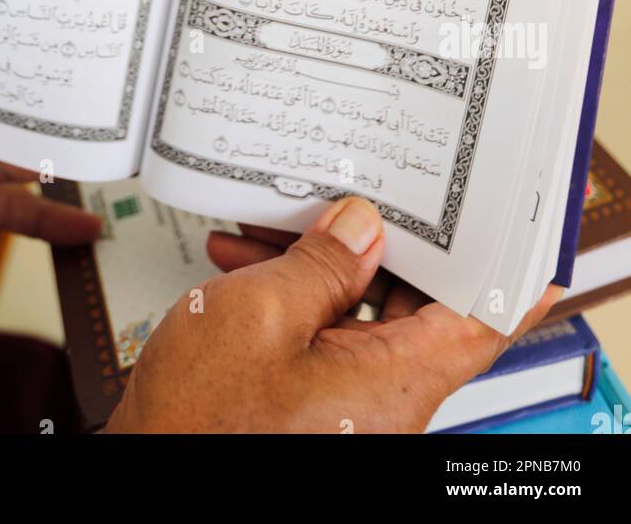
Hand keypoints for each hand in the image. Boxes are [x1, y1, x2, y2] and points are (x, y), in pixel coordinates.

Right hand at [105, 197, 562, 433]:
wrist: (145, 468)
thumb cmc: (199, 424)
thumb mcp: (258, 315)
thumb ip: (321, 263)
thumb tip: (361, 226)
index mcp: (394, 385)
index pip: (480, 321)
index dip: (499, 267)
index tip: (507, 223)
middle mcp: (383, 401)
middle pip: (415, 305)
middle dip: (384, 239)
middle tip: (365, 185)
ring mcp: (347, 406)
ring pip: (360, 314)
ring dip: (322, 262)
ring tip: (278, 218)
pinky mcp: (313, 404)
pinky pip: (324, 336)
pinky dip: (294, 295)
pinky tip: (246, 257)